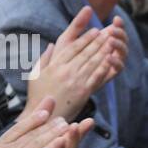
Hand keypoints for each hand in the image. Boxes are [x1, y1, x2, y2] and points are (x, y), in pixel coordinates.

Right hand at [24, 5, 122, 120]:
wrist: (44, 117)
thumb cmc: (38, 96)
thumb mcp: (35, 75)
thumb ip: (44, 59)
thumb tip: (52, 45)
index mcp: (54, 66)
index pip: (73, 48)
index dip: (85, 38)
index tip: (95, 31)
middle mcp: (65, 72)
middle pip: (85, 53)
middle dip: (99, 41)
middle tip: (108, 32)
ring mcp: (75, 82)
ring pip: (93, 62)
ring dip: (104, 51)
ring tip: (112, 42)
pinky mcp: (83, 92)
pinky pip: (96, 76)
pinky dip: (104, 66)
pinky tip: (111, 59)